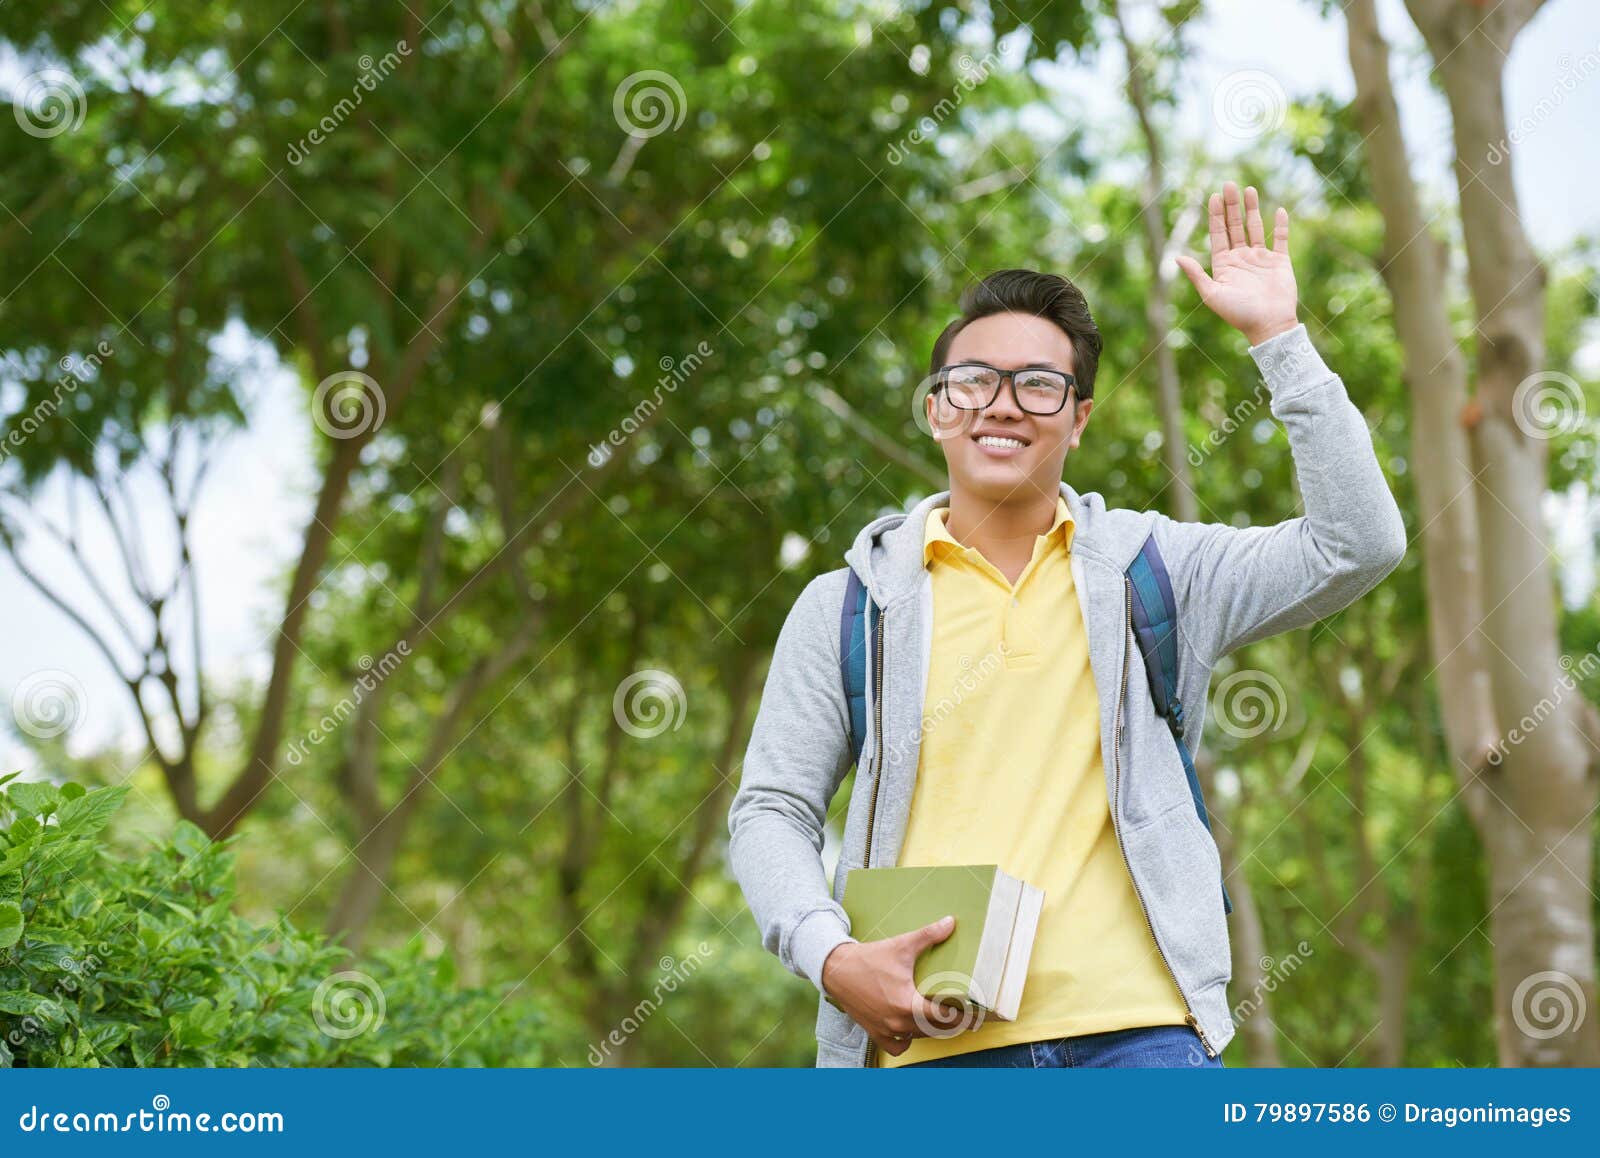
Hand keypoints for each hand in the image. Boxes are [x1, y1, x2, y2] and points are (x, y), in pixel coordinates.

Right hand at [821, 915, 965, 1055]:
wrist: (836, 969)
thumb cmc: (869, 958)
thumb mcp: (901, 945)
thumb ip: (928, 935)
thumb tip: (951, 922)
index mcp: (908, 1004)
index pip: (945, 1017)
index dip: (963, 1017)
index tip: (975, 1016)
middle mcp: (898, 1022)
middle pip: (934, 1029)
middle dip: (950, 1023)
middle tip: (961, 1014)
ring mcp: (886, 1030)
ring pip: (918, 1037)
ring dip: (930, 1030)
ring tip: (939, 1018)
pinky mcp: (874, 1032)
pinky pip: (897, 1047)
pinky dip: (906, 1040)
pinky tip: (912, 1029)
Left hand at [1175, 181, 1298, 346]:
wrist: (1268, 325)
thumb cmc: (1238, 314)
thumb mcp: (1212, 294)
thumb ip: (1197, 275)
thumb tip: (1176, 257)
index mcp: (1224, 265)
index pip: (1218, 234)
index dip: (1216, 215)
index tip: (1213, 196)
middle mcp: (1241, 258)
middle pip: (1235, 226)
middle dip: (1231, 206)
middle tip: (1229, 184)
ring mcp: (1260, 258)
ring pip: (1255, 227)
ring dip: (1252, 209)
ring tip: (1248, 189)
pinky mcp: (1279, 261)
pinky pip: (1280, 239)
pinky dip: (1280, 225)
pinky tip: (1279, 210)